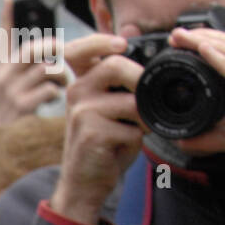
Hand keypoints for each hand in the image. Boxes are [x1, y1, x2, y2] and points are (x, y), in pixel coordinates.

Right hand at [0, 0, 65, 127]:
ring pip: (46, 68)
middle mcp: (3, 78)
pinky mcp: (21, 106)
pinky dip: (58, 92)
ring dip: (62, 74)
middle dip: (55, 47)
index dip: (6, 18)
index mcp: (2, 71)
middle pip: (32, 49)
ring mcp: (11, 92)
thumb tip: (60, 53)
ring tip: (62, 84)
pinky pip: (49, 89)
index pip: (3, 39)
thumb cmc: (17, 122)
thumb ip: (34, 72)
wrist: (1, 155)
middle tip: (67, 51)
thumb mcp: (18, 93)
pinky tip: (55, 99)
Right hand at [50, 32, 143, 224]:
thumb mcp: (110, 110)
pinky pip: (131, 129)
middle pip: (116, 65)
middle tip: (148, 102)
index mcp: (80, 83)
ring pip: (131, 102)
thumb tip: (148, 60)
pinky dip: (136, 141)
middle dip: (142, 80)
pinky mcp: (91, 133)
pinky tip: (122, 148)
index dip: (100, 39)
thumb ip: (122, 85)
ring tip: (135, 131)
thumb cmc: (103, 146)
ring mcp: (81, 113)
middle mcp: (76, 93)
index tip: (123, 44)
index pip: (80, 49)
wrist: (84, 185)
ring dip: (143, 119)